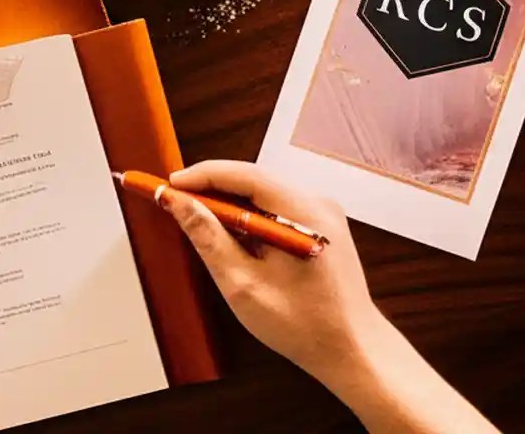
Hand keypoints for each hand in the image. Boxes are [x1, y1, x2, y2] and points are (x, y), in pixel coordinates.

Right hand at [162, 160, 497, 432]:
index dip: (202, 176)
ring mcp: (323, 213)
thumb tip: (181, 205)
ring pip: (264, 193)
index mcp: (303, 213)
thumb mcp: (243, 285)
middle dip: (212, 188)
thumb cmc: (305, 326)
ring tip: (197, 217)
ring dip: (229, 203)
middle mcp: (317, 204)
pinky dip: (249, 215)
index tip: (171, 184)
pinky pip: (277, 207)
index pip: (244, 175)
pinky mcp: (321, 225)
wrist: (353, 349)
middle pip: (254, 180)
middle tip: (176, 200)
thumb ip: (209, 239)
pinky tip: (230, 234)